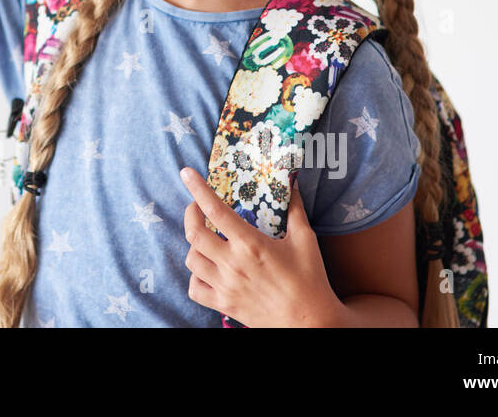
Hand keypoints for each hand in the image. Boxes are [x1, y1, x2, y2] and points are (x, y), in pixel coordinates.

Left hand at [180, 167, 340, 326]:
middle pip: (194, 233)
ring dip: (193, 244)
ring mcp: (226, 286)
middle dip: (190, 214)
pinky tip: (206, 268)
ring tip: (204, 237)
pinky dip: (194, 276)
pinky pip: (194, 288)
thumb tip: (292, 184)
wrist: (311, 323)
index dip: (197, 189)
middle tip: (196, 206)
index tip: (186, 173)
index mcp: (250, 245)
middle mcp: (233, 264)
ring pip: (191, 259)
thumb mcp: (306, 240)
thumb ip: (295, 210)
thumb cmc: (311, 281)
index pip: (215, 210)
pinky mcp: (224, 305)